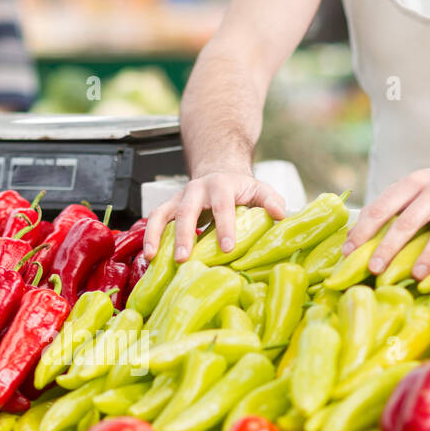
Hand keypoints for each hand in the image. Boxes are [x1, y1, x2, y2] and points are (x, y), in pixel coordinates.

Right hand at [144, 171, 286, 261]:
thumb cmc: (241, 188)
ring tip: (153, 257)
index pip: (223, 206)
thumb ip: (271, 201)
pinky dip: (149, 237)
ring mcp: (179, 198)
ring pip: (163, 214)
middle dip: (185, 235)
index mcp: (221, 185)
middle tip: (184, 258)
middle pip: (187, 211)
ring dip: (156, 236)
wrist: (219, 172)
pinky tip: (149, 257)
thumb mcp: (260, 190)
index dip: (225, 226)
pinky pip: (155, 221)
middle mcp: (196, 189)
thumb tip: (280, 215)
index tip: (228, 248)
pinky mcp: (168, 208)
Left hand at [343, 157, 429, 279]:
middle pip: (407, 222)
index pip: (381, 207)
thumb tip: (353, 234)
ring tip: (415, 276)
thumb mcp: (414, 186)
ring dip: (428, 256)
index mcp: (412, 183)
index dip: (363, 230)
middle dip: (389, 247)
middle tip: (373, 268)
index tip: (348, 250)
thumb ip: (388, 206)